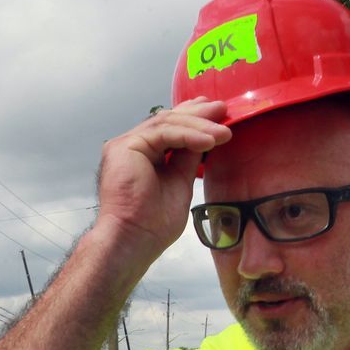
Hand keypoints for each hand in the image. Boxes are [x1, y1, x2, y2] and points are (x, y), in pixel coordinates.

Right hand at [95, 97, 230, 257]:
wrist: (134, 240)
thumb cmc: (153, 224)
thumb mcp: (180, 183)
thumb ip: (187, 159)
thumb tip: (205, 138)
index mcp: (143, 155)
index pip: (170, 128)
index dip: (194, 119)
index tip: (219, 115)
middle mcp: (132, 146)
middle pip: (167, 120)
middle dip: (198, 114)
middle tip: (223, 109)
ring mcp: (125, 145)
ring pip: (167, 123)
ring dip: (199, 125)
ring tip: (224, 131)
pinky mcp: (124, 147)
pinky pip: (163, 133)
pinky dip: (188, 136)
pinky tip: (209, 141)